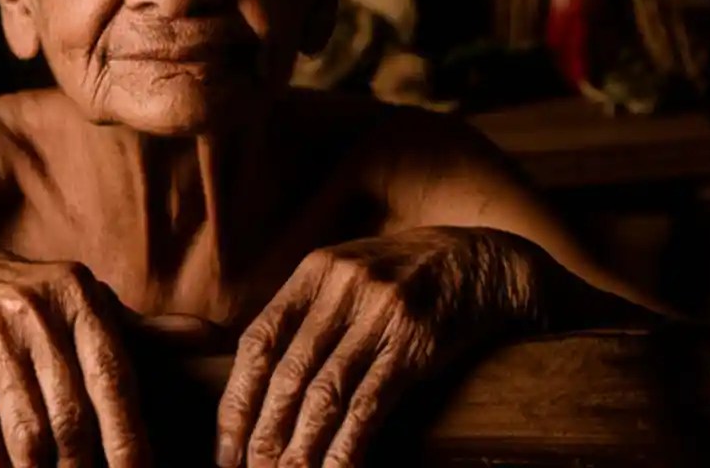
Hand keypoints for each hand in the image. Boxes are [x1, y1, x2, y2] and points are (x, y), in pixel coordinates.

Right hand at [0, 243, 147, 467]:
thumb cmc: (40, 303)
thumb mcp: (91, 302)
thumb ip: (150, 330)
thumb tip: (215, 339)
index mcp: (79, 300)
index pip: (112, 378)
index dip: (128, 435)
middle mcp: (37, 318)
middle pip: (71, 416)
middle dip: (87, 467)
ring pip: (29, 434)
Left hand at [215, 227, 549, 466]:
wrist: (482, 261)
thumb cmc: (406, 275)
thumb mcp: (348, 273)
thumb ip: (307, 312)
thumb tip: (258, 379)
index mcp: (314, 271)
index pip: (258, 341)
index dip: (237, 400)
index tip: (226, 447)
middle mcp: (341, 288)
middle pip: (287, 374)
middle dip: (265, 435)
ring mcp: (379, 315)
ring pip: (325, 394)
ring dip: (301, 448)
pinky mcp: (416, 344)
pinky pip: (370, 405)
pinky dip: (347, 446)